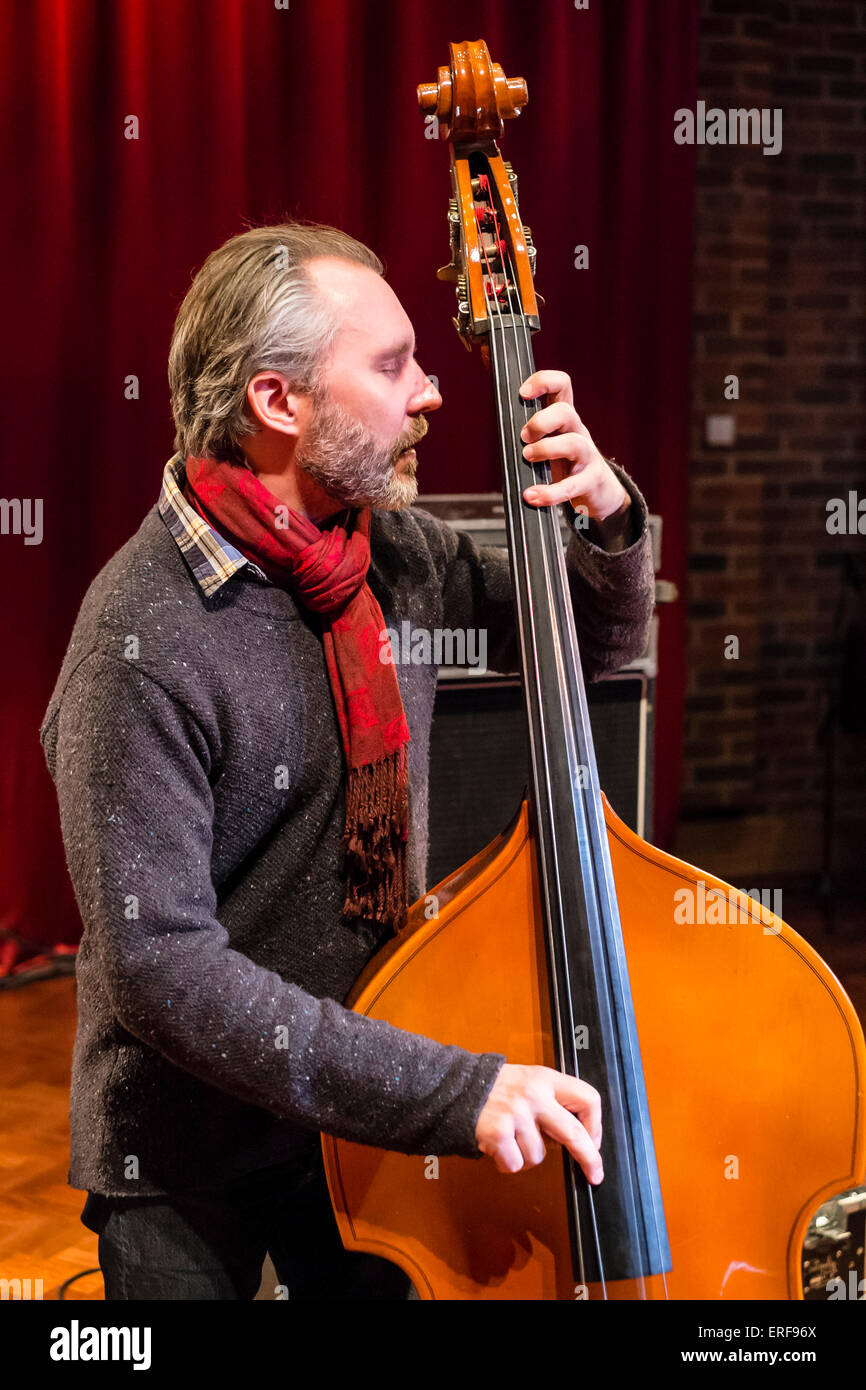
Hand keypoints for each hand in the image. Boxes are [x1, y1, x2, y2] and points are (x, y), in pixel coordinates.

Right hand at [475, 1062, 603, 1183]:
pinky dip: (507, 1162)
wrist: (455, 1088)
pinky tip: (498, 1146)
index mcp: (545, 1079)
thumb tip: (576, 1137)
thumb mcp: (528, 1082)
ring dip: (525, 1155)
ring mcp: (515, 1114)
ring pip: (538, 1156)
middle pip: (574, 1133)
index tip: (594, 1142)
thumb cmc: (495, 1090)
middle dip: (588, 1158)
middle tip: (594, 1173)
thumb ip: (551, 1102)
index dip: (596, 1125)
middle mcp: (533, 1095)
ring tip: (510, 1138)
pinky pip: (515, 1164)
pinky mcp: (498, 1133)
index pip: (587, 1098)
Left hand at [518, 370, 629, 525]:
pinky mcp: (591, 481)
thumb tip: (498, 421)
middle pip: (566, 412)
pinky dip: (549, 493)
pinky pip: (572, 485)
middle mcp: (578, 432)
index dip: (543, 382)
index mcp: (565, 419)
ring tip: (528, 457)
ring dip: (547, 449)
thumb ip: (529, 432)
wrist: (599, 492)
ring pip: (574, 443)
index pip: (561, 386)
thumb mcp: (550, 442)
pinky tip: (532, 496)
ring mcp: (588, 456)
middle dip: (541, 421)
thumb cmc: (566, 464)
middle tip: (524, 437)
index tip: (522, 393)